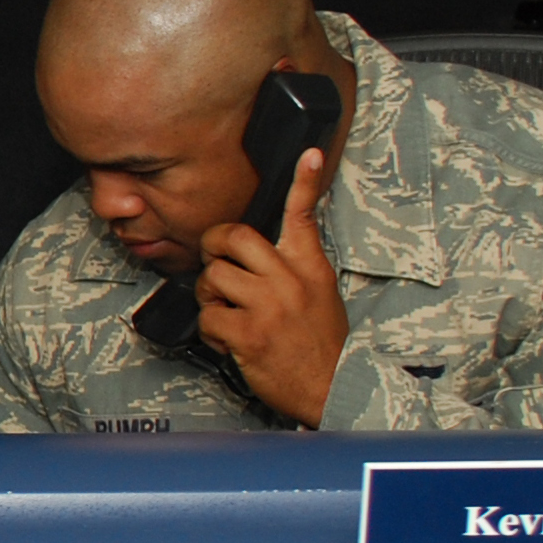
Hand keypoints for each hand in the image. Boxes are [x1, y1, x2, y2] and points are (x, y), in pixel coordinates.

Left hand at [194, 147, 347, 424]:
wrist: (333, 389)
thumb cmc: (320, 343)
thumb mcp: (320, 294)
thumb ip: (293, 267)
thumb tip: (255, 250)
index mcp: (310, 268)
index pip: (305, 216)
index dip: (304, 182)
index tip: (308, 153)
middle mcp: (290, 281)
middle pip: (235, 236)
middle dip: (213, 245)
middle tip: (214, 261)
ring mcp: (269, 306)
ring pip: (213, 276)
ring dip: (209, 295)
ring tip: (227, 311)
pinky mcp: (249, 333)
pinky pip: (208, 317)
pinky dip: (211, 330)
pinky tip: (228, 339)